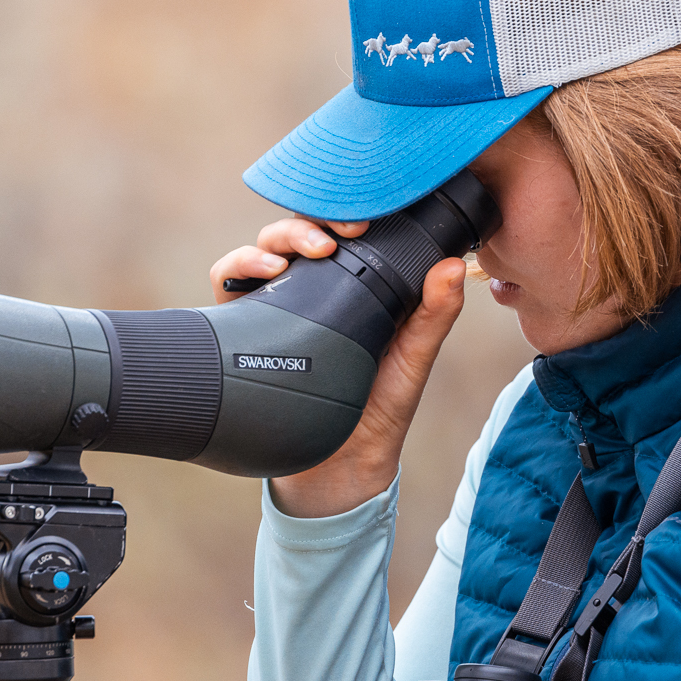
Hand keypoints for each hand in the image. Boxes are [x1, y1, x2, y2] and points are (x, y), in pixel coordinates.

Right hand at [210, 218, 466, 517]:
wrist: (340, 465)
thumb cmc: (379, 407)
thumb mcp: (414, 357)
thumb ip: (434, 314)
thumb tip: (452, 264)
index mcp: (352, 286)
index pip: (339, 232)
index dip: (345, 215)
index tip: (365, 222)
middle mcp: (309, 290)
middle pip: (297, 233)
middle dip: (310, 223)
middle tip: (336, 237)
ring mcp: (275, 307)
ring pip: (262, 250)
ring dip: (276, 240)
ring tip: (303, 254)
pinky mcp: (245, 328)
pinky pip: (228, 284)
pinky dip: (237, 267)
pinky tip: (259, 274)